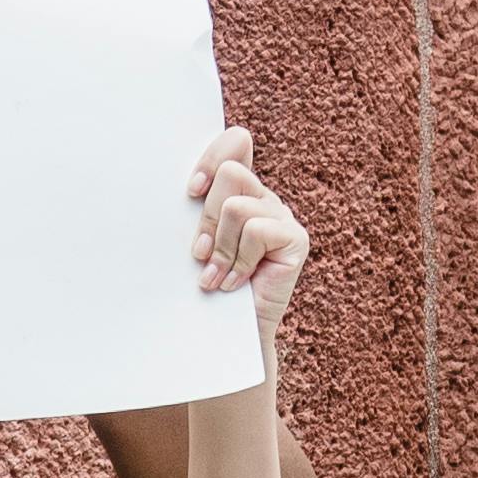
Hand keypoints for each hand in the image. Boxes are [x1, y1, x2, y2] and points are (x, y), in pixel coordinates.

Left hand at [188, 122, 308, 357]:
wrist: (225, 334)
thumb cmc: (204, 285)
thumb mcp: (195, 240)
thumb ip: (195, 208)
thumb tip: (181, 183)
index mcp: (240, 190)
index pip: (236, 142)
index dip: (213, 158)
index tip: (190, 191)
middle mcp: (264, 198)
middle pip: (231, 173)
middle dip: (206, 217)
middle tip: (199, 253)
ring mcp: (282, 216)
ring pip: (237, 207)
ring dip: (219, 247)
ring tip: (214, 275)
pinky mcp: (295, 238)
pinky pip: (257, 231)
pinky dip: (238, 261)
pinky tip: (234, 283)